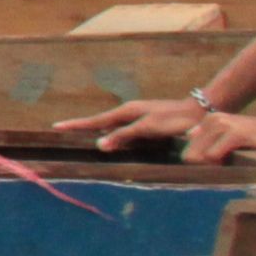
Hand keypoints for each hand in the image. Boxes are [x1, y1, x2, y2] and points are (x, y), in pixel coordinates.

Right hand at [62, 95, 201, 155]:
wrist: (199, 112)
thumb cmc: (174, 120)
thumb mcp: (147, 128)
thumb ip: (124, 135)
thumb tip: (98, 144)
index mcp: (126, 111)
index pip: (95, 121)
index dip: (77, 125)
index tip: (56, 127)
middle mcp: (129, 112)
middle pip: (100, 121)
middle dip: (82, 126)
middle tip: (64, 131)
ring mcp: (137, 116)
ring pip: (111, 125)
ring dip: (96, 130)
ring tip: (81, 136)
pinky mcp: (145, 122)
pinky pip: (121, 128)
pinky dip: (111, 133)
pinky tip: (111, 139)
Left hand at [180, 106, 255, 167]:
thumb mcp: (232, 144)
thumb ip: (210, 148)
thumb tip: (188, 158)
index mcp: (209, 123)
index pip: (186, 152)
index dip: (199, 166)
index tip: (218, 168)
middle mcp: (212, 121)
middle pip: (189, 156)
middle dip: (203, 169)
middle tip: (228, 170)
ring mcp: (223, 125)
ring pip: (198, 157)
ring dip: (214, 168)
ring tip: (236, 165)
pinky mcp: (236, 133)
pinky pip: (212, 156)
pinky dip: (222, 166)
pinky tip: (240, 164)